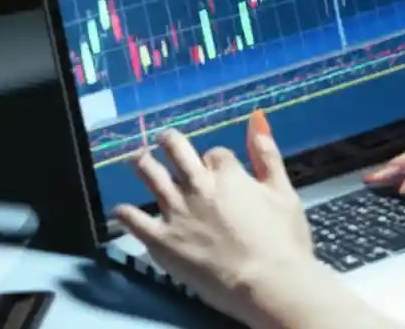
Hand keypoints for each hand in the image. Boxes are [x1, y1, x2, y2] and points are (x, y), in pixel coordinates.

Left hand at [115, 111, 388, 328]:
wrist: (266, 282)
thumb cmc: (282, 240)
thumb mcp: (284, 193)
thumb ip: (269, 158)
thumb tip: (258, 123)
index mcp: (227, 174)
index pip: (216, 154)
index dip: (217, 159)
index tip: (218, 166)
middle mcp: (197, 186)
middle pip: (178, 153)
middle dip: (170, 142)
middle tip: (164, 139)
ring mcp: (176, 212)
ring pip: (152, 178)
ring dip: (142, 164)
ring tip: (136, 158)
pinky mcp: (162, 240)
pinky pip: (136, 222)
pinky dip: (126, 214)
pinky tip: (120, 209)